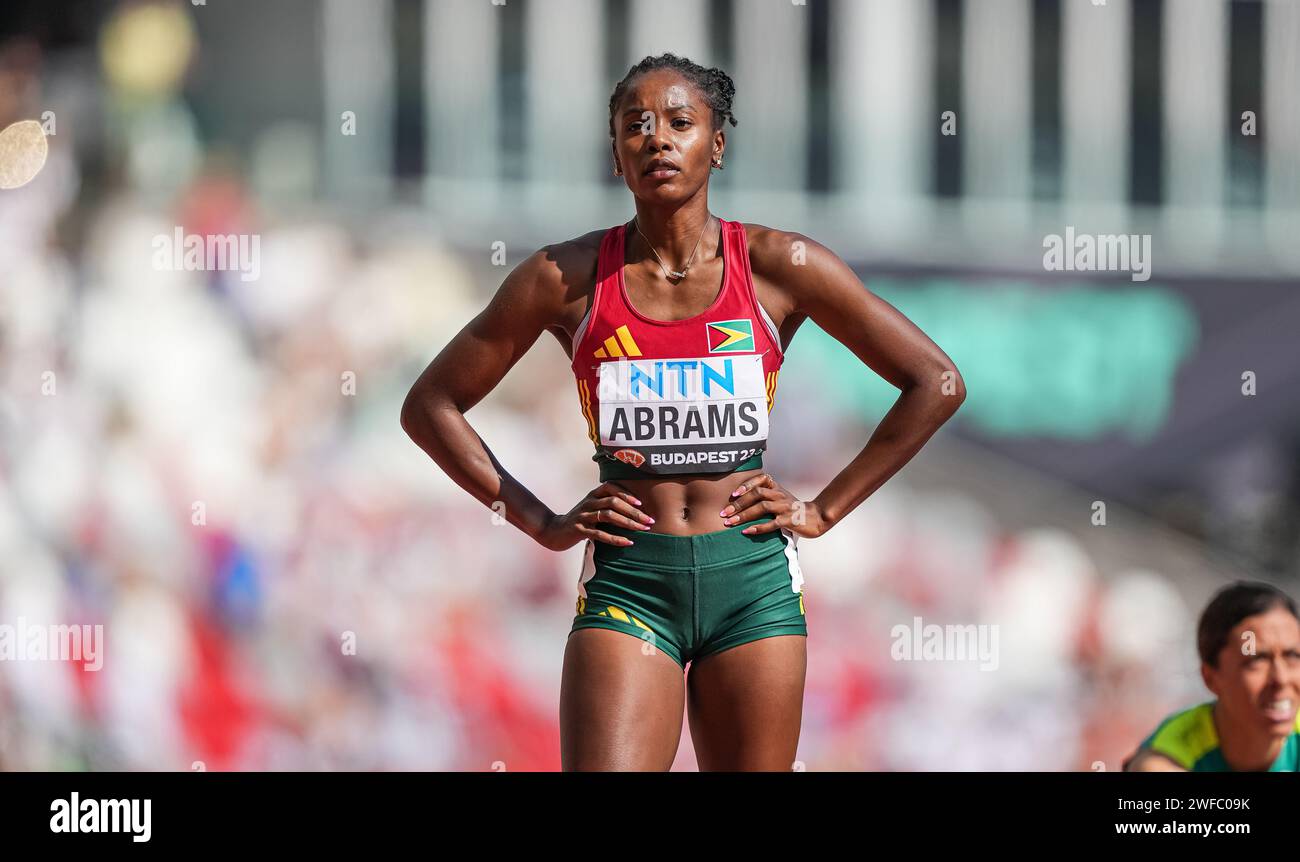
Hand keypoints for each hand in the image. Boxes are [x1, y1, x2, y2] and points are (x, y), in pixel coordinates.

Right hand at [538, 482, 654, 549]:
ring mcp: (583, 516)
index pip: (611, 487)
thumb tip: (636, 509)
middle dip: (634, 512)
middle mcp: (588, 502)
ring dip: (628, 523)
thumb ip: (608, 505)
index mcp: (593, 495)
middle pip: (614, 502)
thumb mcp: (592, 507)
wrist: (555, 531)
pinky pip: (600, 534)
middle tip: (649, 520)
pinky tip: (628, 542)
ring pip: (608, 515)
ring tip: (642, 530)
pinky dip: (616, 538)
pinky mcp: (579, 530)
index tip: (641, 504)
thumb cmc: (580, 519)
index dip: (626, 494)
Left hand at [719, 473, 828, 537]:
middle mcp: (780, 495)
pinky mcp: (789, 520)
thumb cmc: (793, 509)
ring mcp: (785, 507)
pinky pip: (772, 523)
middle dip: (739, 504)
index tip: (733, 494)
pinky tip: (747, 531)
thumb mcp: (779, 497)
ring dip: (744, 515)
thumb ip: (764, 496)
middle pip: (757, 494)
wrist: (816, 517)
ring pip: (762, 507)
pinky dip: (758, 527)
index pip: (761, 479)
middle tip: (724, 513)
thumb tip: (739, 501)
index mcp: (777, 488)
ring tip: (731, 523)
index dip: (746, 485)